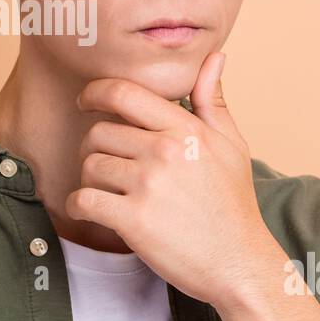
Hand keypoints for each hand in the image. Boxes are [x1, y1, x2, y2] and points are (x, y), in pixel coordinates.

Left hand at [67, 52, 279, 311]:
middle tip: (106, 162)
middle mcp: (164, 151)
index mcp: (185, 129)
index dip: (94, 92)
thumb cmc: (233, 205)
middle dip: (95, 147)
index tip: (85, 100)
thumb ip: (213, 100)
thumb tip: (214, 56)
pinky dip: (79, 206)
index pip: (123, 93)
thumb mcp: (231, 146)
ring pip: (89, 165)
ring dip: (90, 178)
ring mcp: (147, 185)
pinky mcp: (132, 220)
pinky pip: (83, 200)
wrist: (239, 263)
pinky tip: (91, 210)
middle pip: (98, 131)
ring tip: (107, 190)